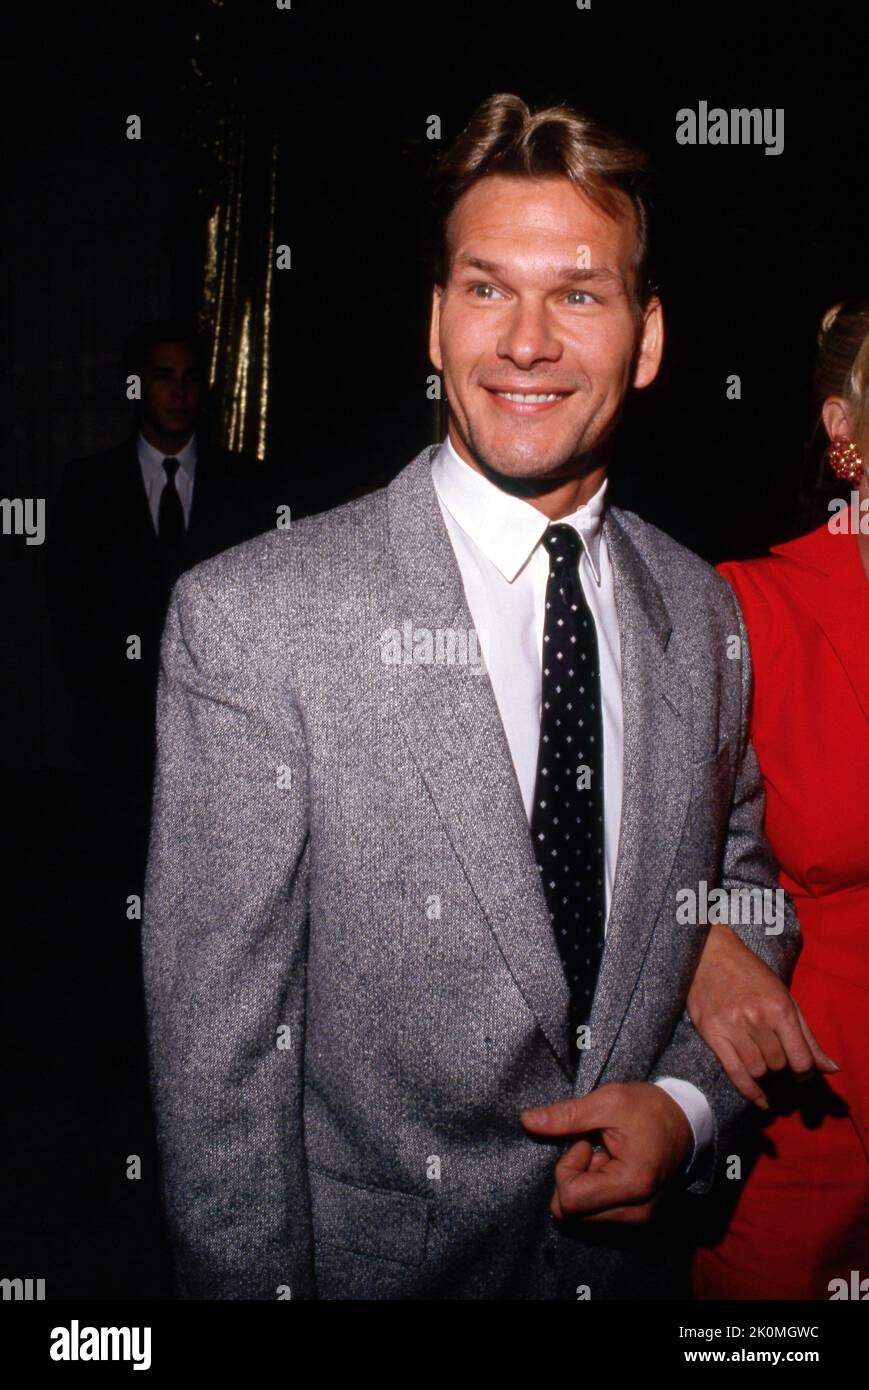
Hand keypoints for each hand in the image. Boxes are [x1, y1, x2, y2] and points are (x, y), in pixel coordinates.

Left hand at [520, 1081, 692, 1223]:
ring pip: (580, 1216)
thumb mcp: (608, 1102)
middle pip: (572, 1213)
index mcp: (633, 1185)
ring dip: (583, 1184)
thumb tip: (526, 1121)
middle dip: (574, 1177)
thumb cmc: (649, 1109)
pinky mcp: (635, 1219)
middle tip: (593, 1149)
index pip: (571, 1200)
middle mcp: (637, 1213)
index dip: (568, 1168)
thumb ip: (566, 1116)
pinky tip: (610, 1168)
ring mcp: (638, 1220)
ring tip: (604, 1156)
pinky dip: (594, 1191)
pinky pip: (595, 1215)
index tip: (584, 1142)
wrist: (685, 1121)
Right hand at [687, 921, 838, 1108]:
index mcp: (779, 1008)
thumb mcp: (784, 998)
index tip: (801, 1072)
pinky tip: (760, 1100)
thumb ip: (807, 1036)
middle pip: (778, 1065)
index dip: (805, 1073)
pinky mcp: (712, 1032)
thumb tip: (831, 1069)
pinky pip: (735, 1072)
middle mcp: (757, 1018)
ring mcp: (733, 1026)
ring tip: (762, 1061)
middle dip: (781, 1067)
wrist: (710, 954)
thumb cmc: (751, 975)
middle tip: (777, 1060)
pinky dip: (750, 1091)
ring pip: (758, 1070)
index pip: (801, 1059)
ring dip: (764, 1072)